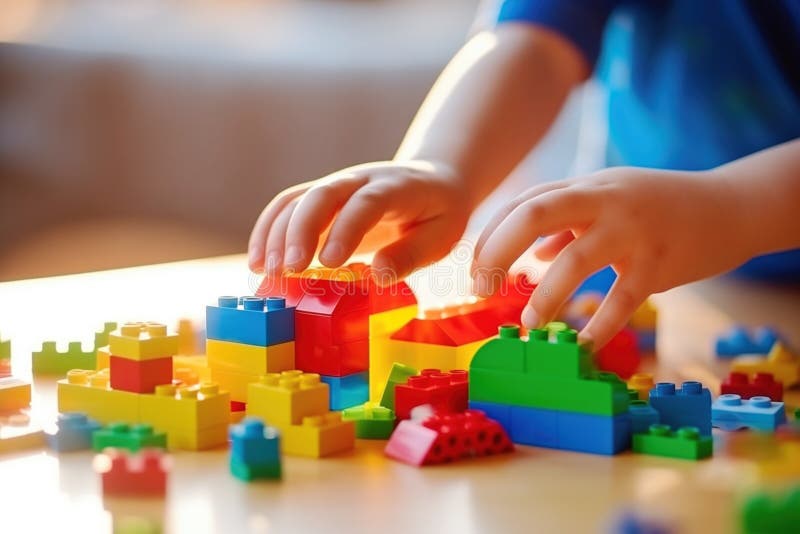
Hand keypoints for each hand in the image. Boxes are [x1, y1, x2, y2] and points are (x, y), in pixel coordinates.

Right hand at [248, 160, 471, 280]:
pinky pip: (287, 207)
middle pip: (321, 195)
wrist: (432, 179)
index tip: (329, 262)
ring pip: (297, 200)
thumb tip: (378, 274)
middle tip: (289, 270)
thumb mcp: (442, 235)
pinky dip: (267, 232)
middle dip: (299, 231)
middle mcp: (359, 180)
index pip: (366, 203)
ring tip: (266, 273)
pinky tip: (259, 264)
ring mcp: (336, 186)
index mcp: (396, 187)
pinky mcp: (320, 198)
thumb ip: (413, 253)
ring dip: (275, 234)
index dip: (345, 229)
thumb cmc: (440, 213)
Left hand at [471, 167, 751, 347]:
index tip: (473, 269)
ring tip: (529, 325)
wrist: (730, 207)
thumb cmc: (660, 208)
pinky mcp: (660, 263)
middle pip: (534, 214)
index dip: (490, 235)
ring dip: (544, 296)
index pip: (524, 203)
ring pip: (576, 259)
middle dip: (496, 251)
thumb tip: (533, 256)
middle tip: (479, 289)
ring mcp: (633, 230)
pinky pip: (622, 299)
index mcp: (586, 186)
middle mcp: (604, 199)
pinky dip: (600, 326)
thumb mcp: (610, 202)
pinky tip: (583, 345)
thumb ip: (569, 225)